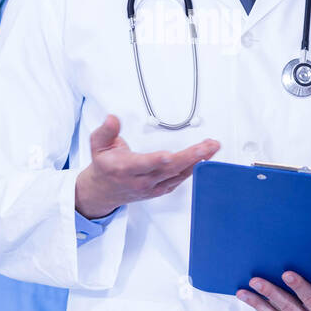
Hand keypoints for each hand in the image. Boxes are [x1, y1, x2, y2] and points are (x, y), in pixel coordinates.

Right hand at [74, 114, 219, 218]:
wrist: (104, 191)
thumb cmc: (105, 166)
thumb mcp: (97, 145)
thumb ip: (106, 131)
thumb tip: (112, 118)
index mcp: (125, 169)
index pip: (144, 165)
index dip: (157, 160)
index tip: (168, 155)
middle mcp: (142, 180)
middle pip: (169, 169)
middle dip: (190, 157)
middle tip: (207, 146)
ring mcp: (154, 187)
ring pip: (179, 174)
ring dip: (198, 160)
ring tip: (212, 146)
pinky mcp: (163, 188)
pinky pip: (181, 178)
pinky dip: (195, 168)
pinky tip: (206, 157)